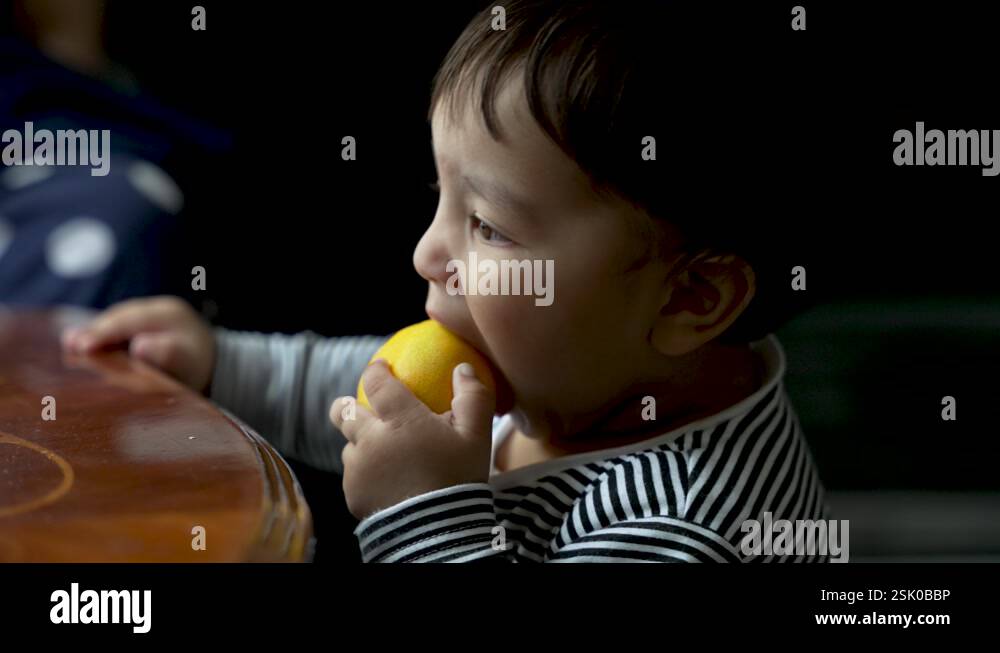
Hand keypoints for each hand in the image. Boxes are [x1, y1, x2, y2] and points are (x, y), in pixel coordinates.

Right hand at [60, 296, 215, 394]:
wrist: (210, 363)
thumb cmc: (196, 367)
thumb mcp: (186, 363)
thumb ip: (166, 354)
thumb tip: (140, 346)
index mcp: (169, 314)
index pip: (131, 320)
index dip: (105, 332)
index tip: (83, 346)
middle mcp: (157, 308)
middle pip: (119, 317)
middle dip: (95, 332)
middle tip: (71, 345)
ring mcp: (148, 313)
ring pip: (116, 321)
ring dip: (95, 333)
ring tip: (71, 345)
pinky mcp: (141, 323)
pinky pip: (118, 327)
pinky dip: (102, 337)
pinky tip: (83, 346)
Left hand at [330, 359, 495, 520]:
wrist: (438, 530)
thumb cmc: (459, 477)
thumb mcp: (477, 435)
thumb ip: (473, 397)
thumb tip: (462, 369)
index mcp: (398, 419)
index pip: (375, 382)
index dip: (375, 371)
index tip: (381, 368)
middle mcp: (370, 439)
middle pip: (343, 412)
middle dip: (346, 406)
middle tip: (360, 409)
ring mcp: (357, 468)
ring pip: (349, 447)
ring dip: (361, 446)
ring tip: (383, 457)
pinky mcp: (352, 494)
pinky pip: (353, 477)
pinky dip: (366, 476)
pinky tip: (386, 484)